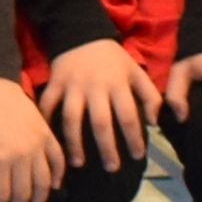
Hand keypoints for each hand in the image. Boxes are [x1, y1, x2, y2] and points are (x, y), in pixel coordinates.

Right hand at [37, 38, 154, 168]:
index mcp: (117, 84)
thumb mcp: (136, 71)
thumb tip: (155, 123)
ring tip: (78, 163)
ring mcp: (72, 86)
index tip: (138, 156)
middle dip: (106, 147)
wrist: (82, 33)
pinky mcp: (55, 84)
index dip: (134, 138)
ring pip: (72, 118)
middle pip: (101, 122)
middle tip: (112, 167)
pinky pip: (48, 105)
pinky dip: (47, 122)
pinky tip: (50, 140)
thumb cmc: (113, 59)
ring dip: (75, 142)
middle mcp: (95, 87)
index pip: (128, 116)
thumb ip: (149, 95)